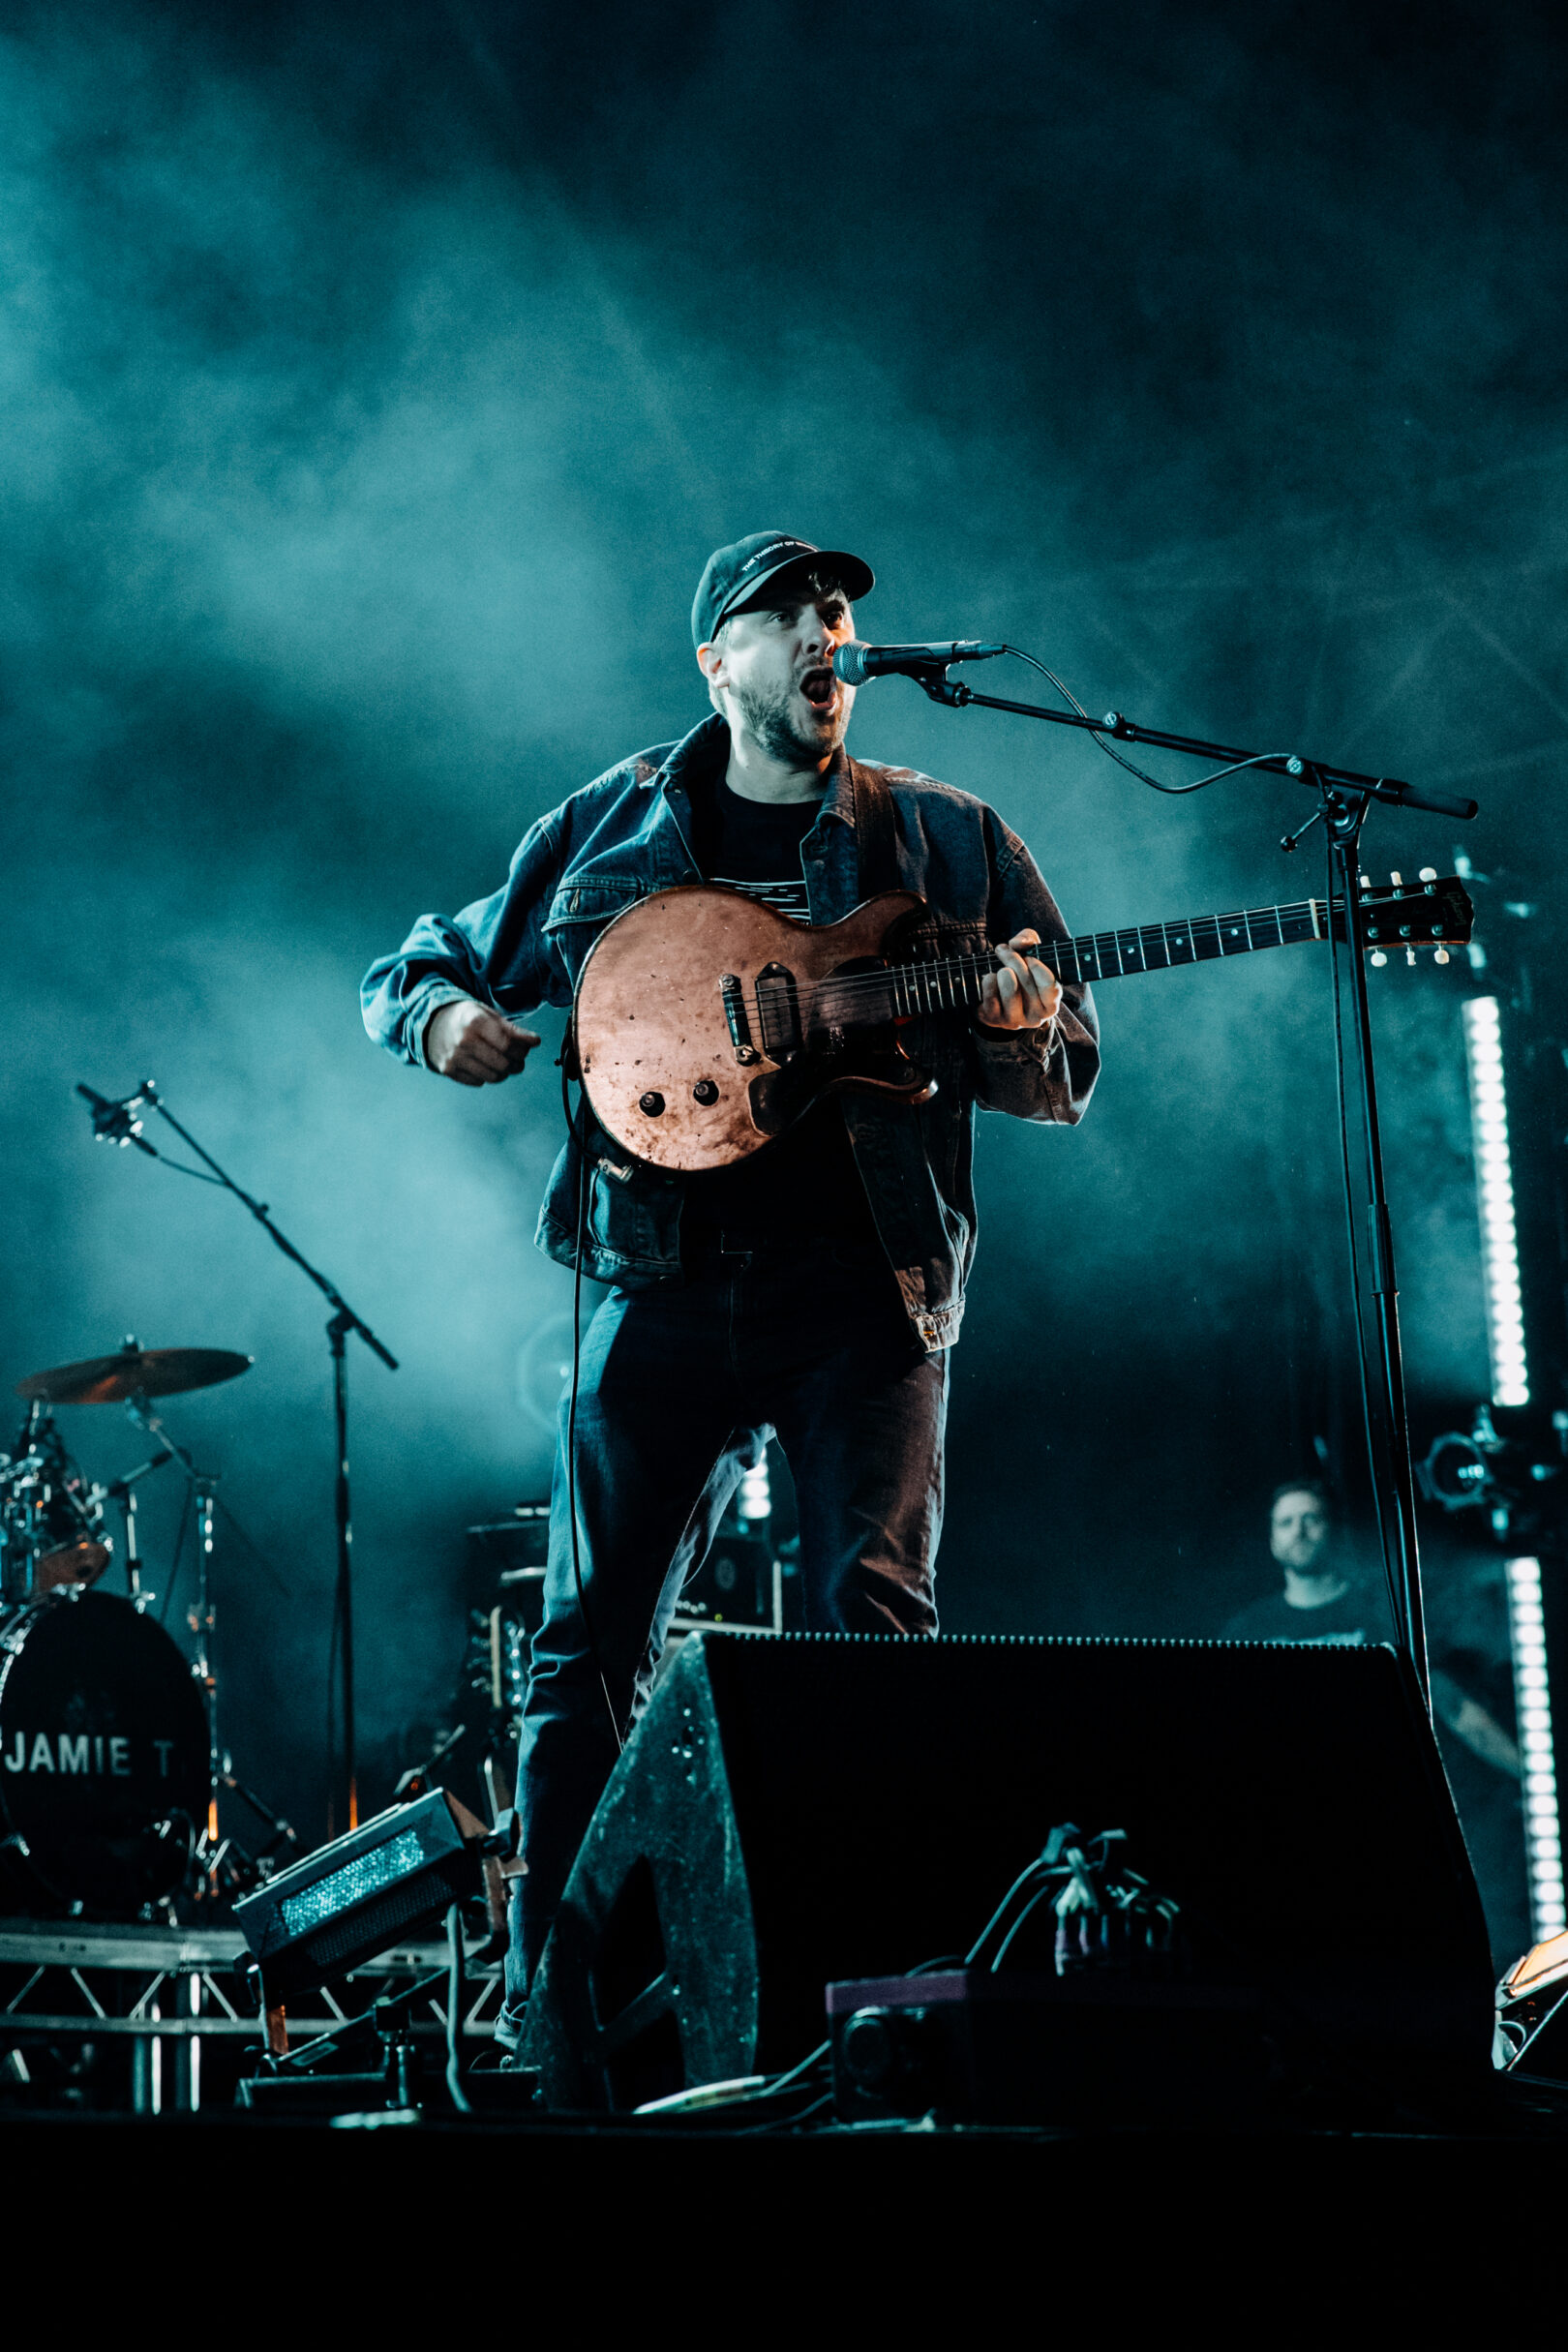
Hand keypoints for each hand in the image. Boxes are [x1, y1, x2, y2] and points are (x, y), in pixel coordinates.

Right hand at [425, 999, 541, 1085]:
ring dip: (505, 1073)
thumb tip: (534, 1042)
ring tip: (505, 1064)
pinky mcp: (448, 1070)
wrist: (432, 1023)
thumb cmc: (467, 1018)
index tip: (531, 1044)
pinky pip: (478, 1082)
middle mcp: (463, 1040)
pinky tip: (485, 1065)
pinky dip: (487, 1075)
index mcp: (474, 1021)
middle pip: (503, 1064)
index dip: (524, 1048)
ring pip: (493, 1077)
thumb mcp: (488, 1014)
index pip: (508, 1044)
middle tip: (519, 1060)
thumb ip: (511, 1028)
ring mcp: (454, 1057)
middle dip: (517, 1063)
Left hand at [977, 929, 1060, 1030]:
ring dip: (1002, 971)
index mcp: (1050, 1004)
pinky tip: (990, 979)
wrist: (995, 996)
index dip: (1037, 966)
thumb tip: (1018, 943)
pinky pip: (990, 994)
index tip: (1028, 957)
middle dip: (1013, 959)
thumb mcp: (1030, 952)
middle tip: (1005, 951)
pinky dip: (989, 980)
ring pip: (1010, 988)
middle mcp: (1035, 1017)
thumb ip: (1029, 939)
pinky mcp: (994, 1019)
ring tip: (1001, 969)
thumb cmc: (1018, 973)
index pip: (1050, 985)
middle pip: (1026, 981)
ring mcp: (1014, 1020)